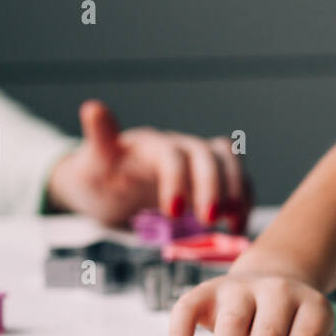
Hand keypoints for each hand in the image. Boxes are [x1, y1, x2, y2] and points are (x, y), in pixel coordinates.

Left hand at [45, 99, 248, 228]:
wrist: (110, 182)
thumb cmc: (102, 174)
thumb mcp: (93, 162)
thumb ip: (100, 137)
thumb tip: (93, 108)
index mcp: (154, 145)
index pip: (173, 154)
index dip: (177, 180)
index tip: (173, 213)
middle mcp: (182, 147)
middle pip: (208, 156)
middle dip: (213, 187)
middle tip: (208, 220)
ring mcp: (199, 162)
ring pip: (229, 164)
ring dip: (236, 191)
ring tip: (231, 223)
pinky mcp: (212, 180)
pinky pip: (237, 183)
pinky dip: (242, 203)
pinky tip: (236, 228)